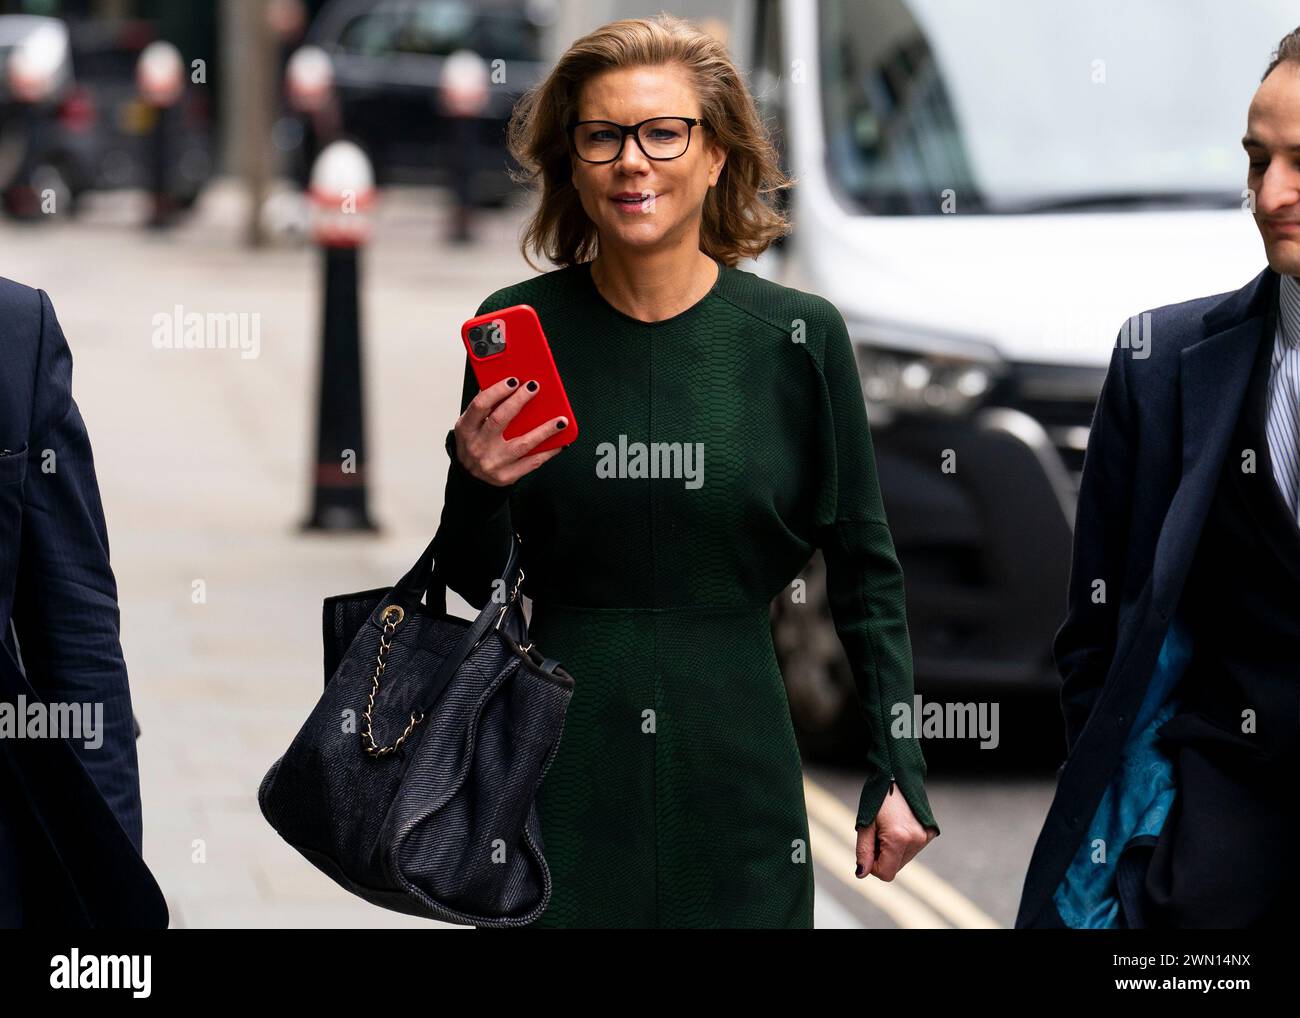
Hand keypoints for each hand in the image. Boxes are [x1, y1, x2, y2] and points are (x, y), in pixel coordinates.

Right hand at [451, 376, 567, 485]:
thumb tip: (508, 384)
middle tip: (535, 387)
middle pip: (500, 420)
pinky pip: (532, 462)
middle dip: (520, 401)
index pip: (480, 405)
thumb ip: (485, 407)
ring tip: (561, 420)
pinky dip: (549, 451)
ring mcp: (493, 462)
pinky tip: (561, 442)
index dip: (497, 391)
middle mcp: (478, 446)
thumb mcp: (469, 425)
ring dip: (545, 431)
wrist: (470, 479)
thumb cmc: (473, 445)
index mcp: (466, 429)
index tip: (514, 380)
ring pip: (523, 443)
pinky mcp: (506, 476)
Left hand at [855, 783, 936, 880]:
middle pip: (895, 868)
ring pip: (903, 859)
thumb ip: (863, 851)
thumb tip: (861, 874)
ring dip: (892, 850)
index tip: (868, 847)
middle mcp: (917, 840)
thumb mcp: (865, 823)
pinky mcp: (930, 832)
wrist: (897, 772)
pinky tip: (898, 825)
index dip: (872, 865)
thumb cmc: (876, 796)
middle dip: (882, 856)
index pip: (885, 873)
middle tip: (876, 833)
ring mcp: (925, 836)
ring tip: (887, 827)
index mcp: (899, 838)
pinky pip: (912, 849)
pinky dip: (903, 844)